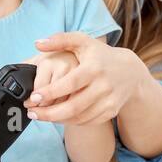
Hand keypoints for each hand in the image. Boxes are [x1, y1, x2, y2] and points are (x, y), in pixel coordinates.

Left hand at [25, 31, 149, 125]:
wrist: (130, 72)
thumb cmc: (100, 55)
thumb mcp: (83, 42)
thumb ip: (60, 40)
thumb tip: (37, 43)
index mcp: (94, 68)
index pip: (70, 83)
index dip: (51, 92)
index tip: (33, 97)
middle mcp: (103, 86)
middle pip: (73, 106)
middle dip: (49, 113)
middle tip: (31, 112)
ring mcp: (108, 101)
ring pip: (79, 117)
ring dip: (56, 119)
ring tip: (39, 115)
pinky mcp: (111, 111)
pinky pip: (87, 121)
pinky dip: (70, 122)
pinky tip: (57, 117)